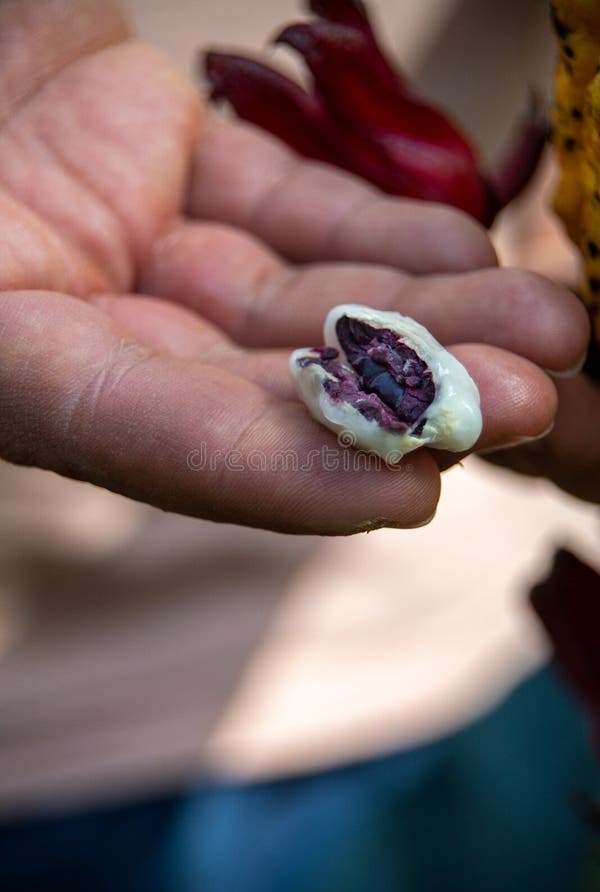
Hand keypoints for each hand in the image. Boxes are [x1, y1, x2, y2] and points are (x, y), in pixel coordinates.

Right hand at [0, 0, 588, 533]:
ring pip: (300, 302)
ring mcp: (143, 248)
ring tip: (547, 327)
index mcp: (11, 358)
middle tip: (524, 400)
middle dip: (397, 399)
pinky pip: (298, 213)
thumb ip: (22, 325)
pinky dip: (382, 236)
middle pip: (260, 386)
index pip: (148, 436)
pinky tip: (467, 255)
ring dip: (426, 320)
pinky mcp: (187, 169)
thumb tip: (136, 380)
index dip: (276, 473)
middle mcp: (87, 325)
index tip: (407, 494)